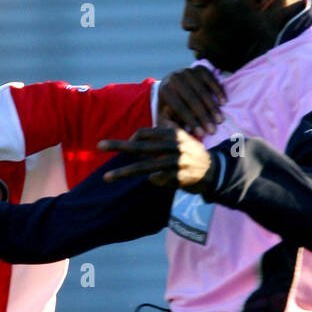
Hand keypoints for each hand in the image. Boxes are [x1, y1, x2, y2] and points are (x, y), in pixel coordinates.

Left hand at [96, 126, 216, 190]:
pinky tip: (165, 179)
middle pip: (139, 147)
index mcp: (172, 132)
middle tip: (99, 145)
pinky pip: (156, 180)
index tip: (127, 146)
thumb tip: (138, 136)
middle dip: (117, 146)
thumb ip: (162, 131)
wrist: (212, 170)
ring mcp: (175, 162)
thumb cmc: (190, 151)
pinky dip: (156, 180)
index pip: (143, 134)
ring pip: (143, 167)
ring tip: (106, 177)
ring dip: (123, 173)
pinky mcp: (177, 178)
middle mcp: (173, 145)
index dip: (132, 140)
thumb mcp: (179, 136)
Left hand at [156, 65, 225, 137]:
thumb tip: (177, 136)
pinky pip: (211, 80)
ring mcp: (188, 71)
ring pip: (203, 91)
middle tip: (213, 130)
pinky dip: (218, 91)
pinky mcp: (199, 68)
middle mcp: (175, 78)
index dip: (192, 122)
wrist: (171, 85)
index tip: (202, 134)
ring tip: (220, 120)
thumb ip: (168, 126)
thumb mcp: (164, 117)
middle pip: (192, 100)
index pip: (180, 108)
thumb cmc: (168, 106)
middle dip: (204, 117)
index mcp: (165, 90)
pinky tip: (223, 103)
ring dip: (213, 107)